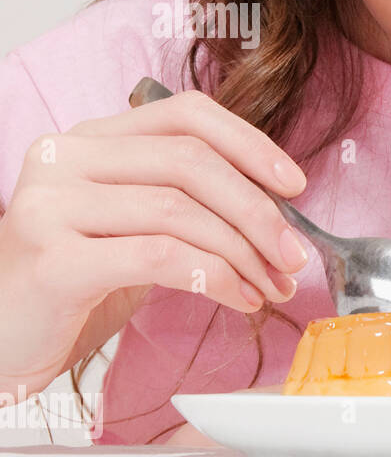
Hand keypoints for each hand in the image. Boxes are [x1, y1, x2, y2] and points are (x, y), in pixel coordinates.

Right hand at [0, 89, 310, 394]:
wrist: (1, 341)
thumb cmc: (76, 284)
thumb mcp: (132, 226)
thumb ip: (186, 201)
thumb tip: (277, 209)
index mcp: (89, 139)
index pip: (186, 114)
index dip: (251, 143)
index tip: (295, 185)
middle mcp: (64, 158)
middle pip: (191, 163)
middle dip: (258, 211)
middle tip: (293, 256)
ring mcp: (51, 205)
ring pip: (180, 211)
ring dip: (243, 253)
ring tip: (270, 286)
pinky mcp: (52, 259)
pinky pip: (159, 256)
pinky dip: (214, 278)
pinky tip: (238, 298)